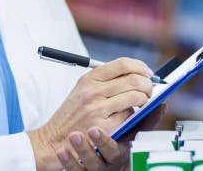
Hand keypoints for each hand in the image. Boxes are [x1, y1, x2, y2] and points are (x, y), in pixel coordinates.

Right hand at [27, 58, 154, 170]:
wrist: (53, 139)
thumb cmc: (72, 115)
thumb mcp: (82, 89)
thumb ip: (106, 80)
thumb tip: (137, 73)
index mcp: (89, 78)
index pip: (123, 64)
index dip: (140, 67)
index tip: (147, 73)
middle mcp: (93, 90)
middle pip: (133, 78)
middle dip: (148, 84)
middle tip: (149, 90)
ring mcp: (98, 108)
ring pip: (136, 96)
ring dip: (145, 99)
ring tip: (142, 103)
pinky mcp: (103, 127)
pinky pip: (129, 116)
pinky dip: (133, 116)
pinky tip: (127, 117)